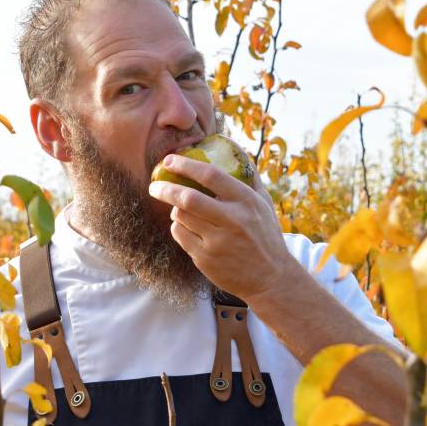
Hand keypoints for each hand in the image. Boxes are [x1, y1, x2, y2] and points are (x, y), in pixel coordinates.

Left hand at [148, 153, 297, 301]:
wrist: (271, 279)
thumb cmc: (266, 236)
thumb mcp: (264, 204)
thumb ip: (249, 178)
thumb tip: (233, 148)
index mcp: (246, 201)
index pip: (211, 175)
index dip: (186, 165)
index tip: (170, 160)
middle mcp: (232, 220)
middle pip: (188, 197)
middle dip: (165, 188)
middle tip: (154, 185)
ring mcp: (217, 241)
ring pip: (181, 216)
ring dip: (175, 209)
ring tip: (179, 208)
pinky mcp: (205, 259)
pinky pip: (180, 235)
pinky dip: (178, 227)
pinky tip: (185, 226)